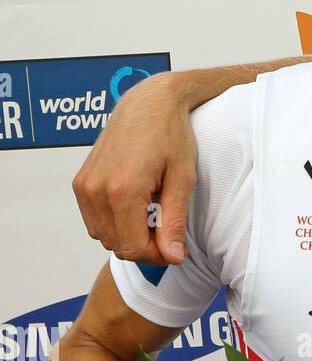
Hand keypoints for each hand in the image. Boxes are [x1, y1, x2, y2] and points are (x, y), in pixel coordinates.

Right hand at [73, 72, 196, 265]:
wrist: (148, 103)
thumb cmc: (171, 135)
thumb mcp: (182, 179)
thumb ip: (173, 221)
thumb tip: (172, 257)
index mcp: (122, 190)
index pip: (133, 248)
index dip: (157, 256)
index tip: (177, 249)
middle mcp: (96, 189)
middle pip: (117, 245)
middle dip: (145, 247)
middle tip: (169, 233)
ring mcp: (84, 185)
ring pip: (103, 236)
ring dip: (128, 236)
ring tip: (154, 215)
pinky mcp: (80, 182)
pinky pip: (94, 220)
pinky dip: (115, 223)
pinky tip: (137, 207)